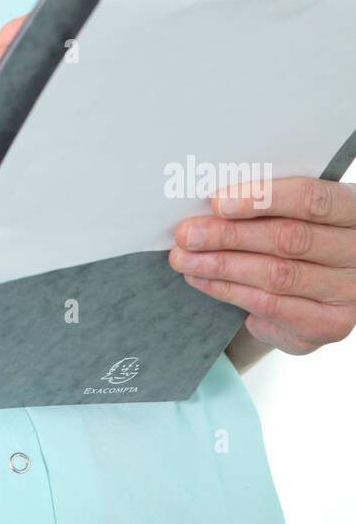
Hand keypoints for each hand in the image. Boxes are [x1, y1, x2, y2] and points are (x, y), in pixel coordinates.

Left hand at [169, 176, 355, 355]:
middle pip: (289, 239)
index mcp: (353, 209)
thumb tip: (208, 202)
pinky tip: (203, 280)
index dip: (263, 198)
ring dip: (222, 265)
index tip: (216, 201)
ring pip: (276, 275)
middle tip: (186, 233)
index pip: (312, 199)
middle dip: (229, 235)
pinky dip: (230, 291)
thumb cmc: (299, 235)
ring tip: (184, 258)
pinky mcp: (330, 325)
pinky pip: (272, 307)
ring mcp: (348, 292)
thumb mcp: (295, 212)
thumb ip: (266, 204)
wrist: (317, 289)